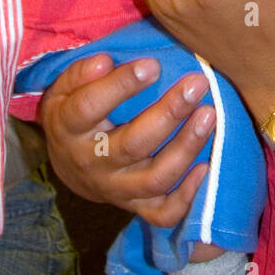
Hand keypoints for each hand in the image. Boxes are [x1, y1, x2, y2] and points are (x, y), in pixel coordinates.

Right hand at [39, 53, 214, 226]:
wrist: (69, 164)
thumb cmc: (74, 113)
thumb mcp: (64, 88)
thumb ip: (81, 74)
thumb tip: (104, 61)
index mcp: (68, 129)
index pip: (90, 108)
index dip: (121, 86)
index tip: (153, 65)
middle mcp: (92, 164)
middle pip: (132, 145)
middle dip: (168, 114)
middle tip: (197, 84)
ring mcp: (115, 189)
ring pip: (153, 179)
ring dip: (186, 148)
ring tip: (209, 115)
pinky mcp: (135, 206)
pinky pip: (162, 213)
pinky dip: (187, 197)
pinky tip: (206, 167)